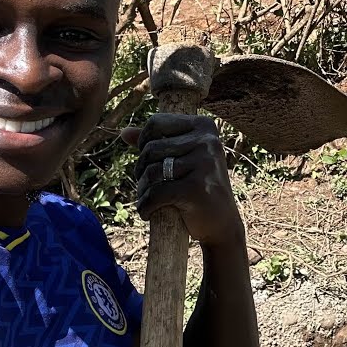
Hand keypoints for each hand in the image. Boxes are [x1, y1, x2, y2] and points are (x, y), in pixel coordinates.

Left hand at [122, 113, 243, 246]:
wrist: (222, 223)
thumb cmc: (198, 187)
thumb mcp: (182, 158)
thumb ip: (157, 142)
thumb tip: (124, 132)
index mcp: (204, 127)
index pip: (156, 123)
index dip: (143, 142)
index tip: (149, 161)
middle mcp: (208, 142)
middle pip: (150, 149)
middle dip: (141, 171)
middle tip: (148, 186)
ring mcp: (204, 164)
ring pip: (151, 172)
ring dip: (142, 191)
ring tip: (149, 201)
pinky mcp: (196, 189)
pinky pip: (155, 194)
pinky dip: (145, 207)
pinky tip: (148, 213)